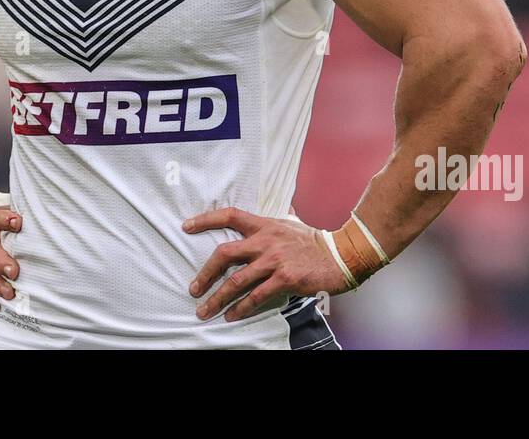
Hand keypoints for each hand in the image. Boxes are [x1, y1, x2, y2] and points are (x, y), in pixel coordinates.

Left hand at [184, 207, 349, 321]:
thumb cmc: (314, 241)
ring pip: (237, 280)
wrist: (342, 255)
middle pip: (224, 253)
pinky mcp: (285, 279)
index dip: (206, 220)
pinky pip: (256, 296)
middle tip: (193, 288)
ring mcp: (274, 260)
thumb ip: (276, 221)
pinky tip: (232, 316)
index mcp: (264, 225)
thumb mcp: (291, 223)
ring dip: (218, 298)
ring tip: (204, 310)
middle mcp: (265, 241)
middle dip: (205, 272)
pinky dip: (241, 308)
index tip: (186, 226)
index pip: (229, 216)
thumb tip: (273, 212)